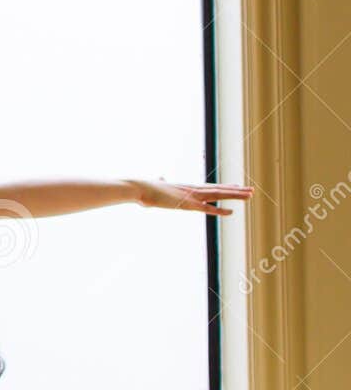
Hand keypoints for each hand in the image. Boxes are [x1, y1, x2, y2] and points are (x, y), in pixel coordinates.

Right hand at [129, 179, 252, 214]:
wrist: (139, 188)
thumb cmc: (145, 188)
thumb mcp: (156, 184)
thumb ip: (161, 181)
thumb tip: (160, 177)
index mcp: (186, 187)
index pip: (210, 186)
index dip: (224, 187)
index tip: (236, 185)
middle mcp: (192, 189)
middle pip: (219, 189)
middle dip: (236, 190)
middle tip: (251, 190)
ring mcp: (190, 196)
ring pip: (218, 194)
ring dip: (235, 195)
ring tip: (250, 195)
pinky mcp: (186, 204)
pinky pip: (207, 208)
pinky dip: (220, 210)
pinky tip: (231, 212)